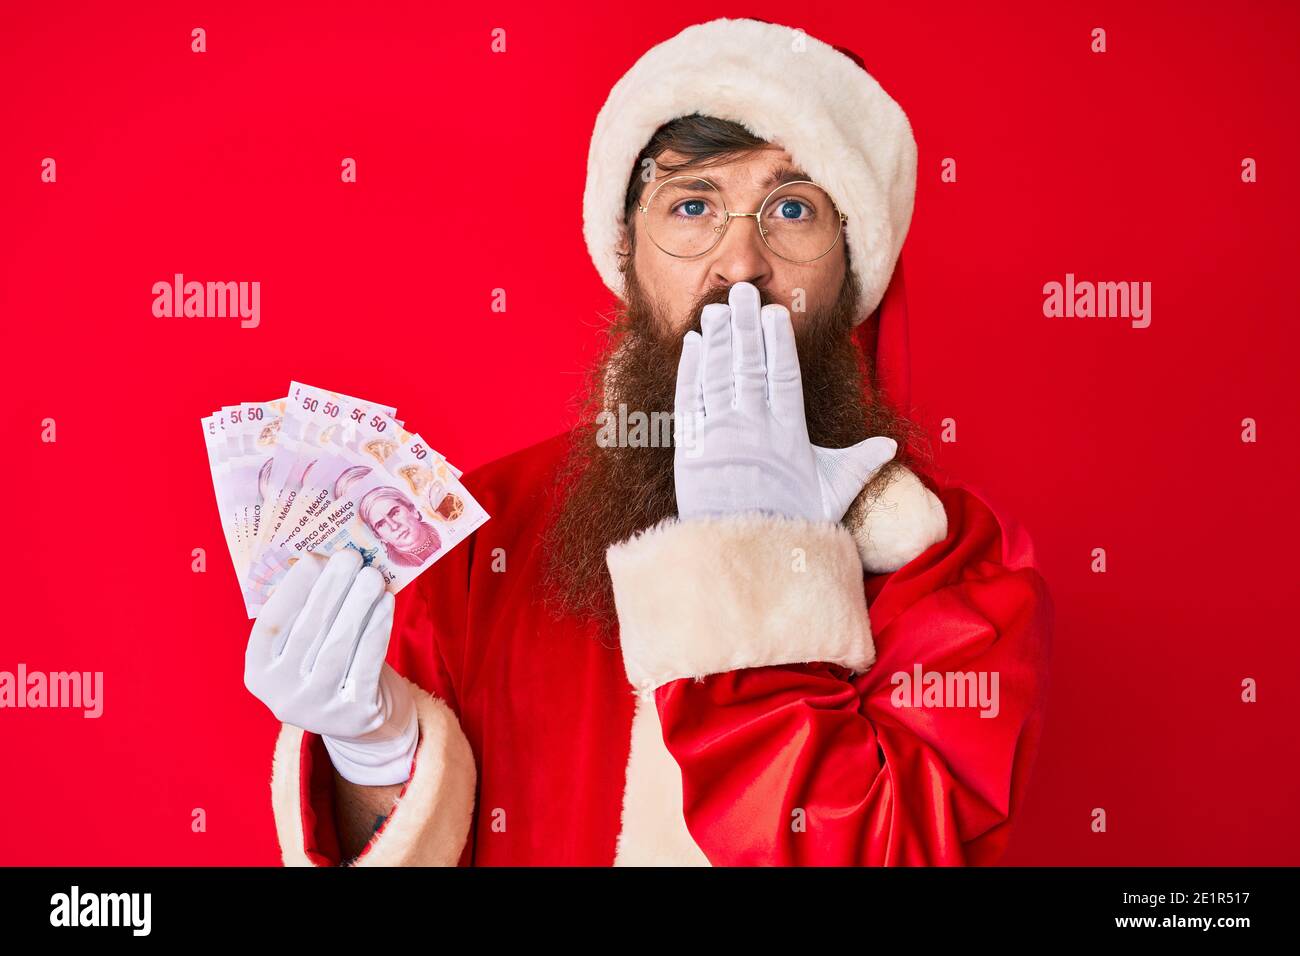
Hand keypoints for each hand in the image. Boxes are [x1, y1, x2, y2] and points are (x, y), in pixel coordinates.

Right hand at [244, 548, 416, 785]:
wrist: (354, 715)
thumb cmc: (324, 664)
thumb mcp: (303, 644)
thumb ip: (305, 608)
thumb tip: (323, 560)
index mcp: (259, 672)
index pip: (270, 625)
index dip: (292, 589)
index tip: (314, 557)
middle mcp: (281, 694)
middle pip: (309, 631)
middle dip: (332, 589)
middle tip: (350, 556)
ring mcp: (318, 709)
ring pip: (340, 645)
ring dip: (358, 604)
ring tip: (373, 575)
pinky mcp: (355, 714)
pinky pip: (368, 663)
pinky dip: (378, 629)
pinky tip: (386, 603)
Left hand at [673, 282, 896, 522]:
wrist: (745, 557)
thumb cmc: (791, 527)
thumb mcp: (831, 494)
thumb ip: (858, 463)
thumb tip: (887, 446)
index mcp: (789, 433)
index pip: (784, 375)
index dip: (779, 342)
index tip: (776, 312)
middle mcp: (754, 426)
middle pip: (749, 364)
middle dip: (745, 325)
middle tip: (741, 292)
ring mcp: (721, 434)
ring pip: (718, 374)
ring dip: (717, 338)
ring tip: (717, 309)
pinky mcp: (691, 448)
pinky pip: (689, 400)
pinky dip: (691, 370)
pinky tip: (693, 344)